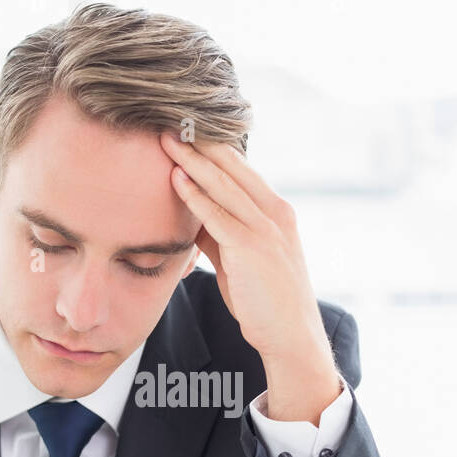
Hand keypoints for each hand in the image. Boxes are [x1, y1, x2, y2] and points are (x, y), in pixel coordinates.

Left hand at [160, 132, 340, 422]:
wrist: (291, 336)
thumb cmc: (264, 301)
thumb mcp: (240, 260)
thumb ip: (220, 235)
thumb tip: (192, 218)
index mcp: (276, 211)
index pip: (241, 169)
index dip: (212, 148)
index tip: (184, 129)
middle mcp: (275, 213)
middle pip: (232, 167)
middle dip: (199, 143)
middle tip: (168, 120)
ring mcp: (266, 229)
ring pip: (224, 185)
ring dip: (192, 160)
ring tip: (165, 139)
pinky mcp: (253, 248)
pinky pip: (219, 216)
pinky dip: (196, 196)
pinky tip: (176, 179)